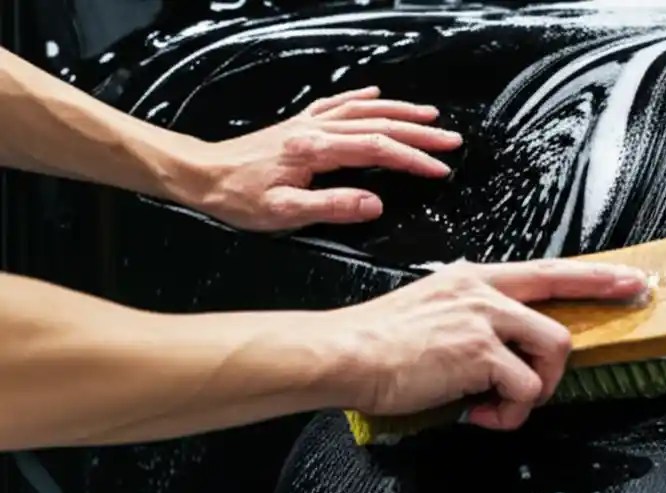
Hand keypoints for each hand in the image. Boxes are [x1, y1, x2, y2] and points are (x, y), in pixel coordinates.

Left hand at [185, 86, 461, 231]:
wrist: (200, 175)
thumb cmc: (239, 199)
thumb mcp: (285, 213)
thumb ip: (333, 206)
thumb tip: (376, 203)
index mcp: (316, 150)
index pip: (377, 150)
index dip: (412, 160)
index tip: (440, 170)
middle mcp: (316, 129)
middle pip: (378, 125)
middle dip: (419, 134)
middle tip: (452, 141)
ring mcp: (307, 122)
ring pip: (363, 110)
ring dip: (399, 112)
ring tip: (430, 117)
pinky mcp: (298, 123)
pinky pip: (337, 103)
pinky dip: (361, 97)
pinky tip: (376, 94)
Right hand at [328, 258, 648, 430]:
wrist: (345, 353)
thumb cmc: (378, 342)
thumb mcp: (431, 309)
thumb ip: (470, 318)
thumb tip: (498, 352)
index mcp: (474, 278)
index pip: (547, 271)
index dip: (594, 276)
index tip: (630, 279)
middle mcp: (485, 292)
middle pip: (560, 314)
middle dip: (574, 341)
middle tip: (576, 356)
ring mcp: (485, 319)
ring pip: (552, 352)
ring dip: (533, 390)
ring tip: (497, 404)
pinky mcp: (481, 351)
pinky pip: (524, 389)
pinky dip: (507, 413)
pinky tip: (477, 413)